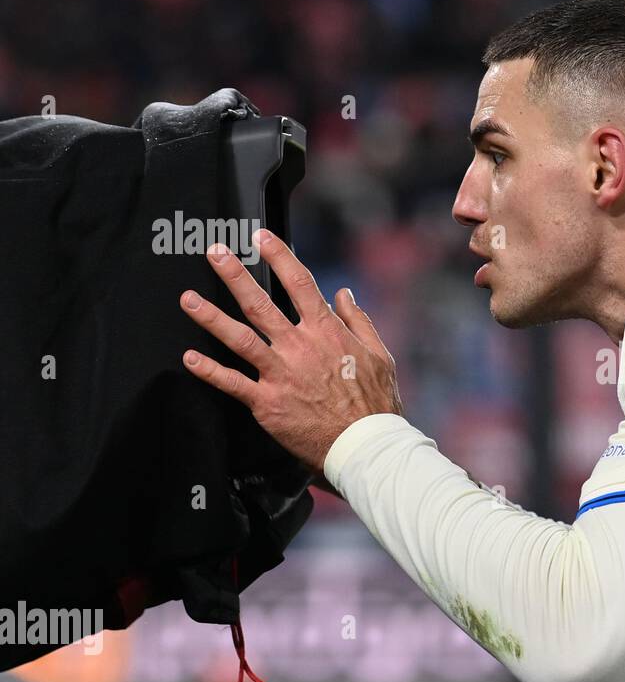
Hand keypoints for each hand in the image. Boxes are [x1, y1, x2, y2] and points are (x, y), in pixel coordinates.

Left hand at [179, 228, 402, 473]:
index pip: (300, 283)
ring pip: (239, 338)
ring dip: (210, 317)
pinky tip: (189, 357)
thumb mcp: (380, 355)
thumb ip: (359, 321)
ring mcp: (281, 374)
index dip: (279, 256)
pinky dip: (209, 371)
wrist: (365, 444)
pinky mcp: (268, 402)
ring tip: (187, 299)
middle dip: (234, 274)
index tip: (261, 237)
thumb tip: (344, 294)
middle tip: (213, 252)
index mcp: (327, 332)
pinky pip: (232, 383)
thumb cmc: (376, 403)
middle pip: (260, 303)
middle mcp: (300, 347)